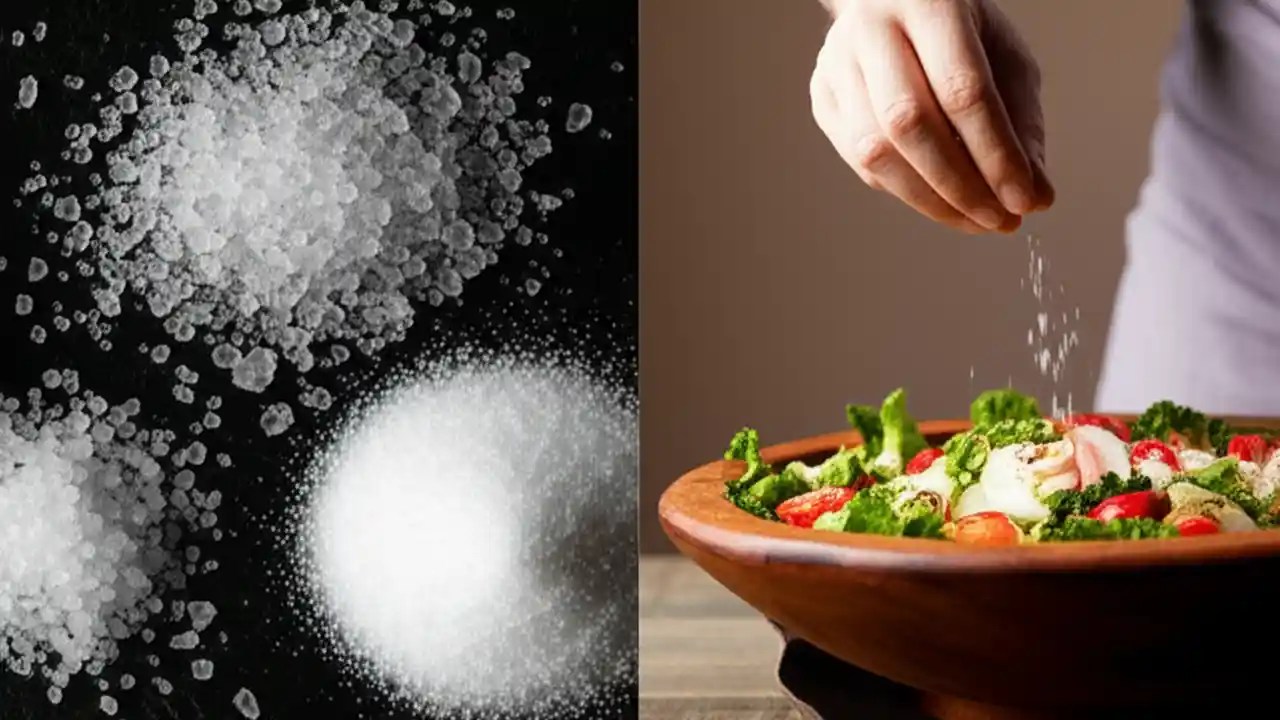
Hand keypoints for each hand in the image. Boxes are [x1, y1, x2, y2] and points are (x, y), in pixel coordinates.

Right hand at [810, 0, 1053, 233]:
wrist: (896, 0)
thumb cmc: (962, 31)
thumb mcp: (1005, 59)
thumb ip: (1021, 124)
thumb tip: (1034, 197)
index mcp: (929, 2)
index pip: (963, 91)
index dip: (996, 155)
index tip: (1024, 201)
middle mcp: (872, 28)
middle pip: (909, 122)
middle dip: (959, 186)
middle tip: (998, 221)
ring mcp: (837, 63)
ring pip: (875, 151)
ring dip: (929, 200)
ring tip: (972, 221)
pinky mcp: (823, 95)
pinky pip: (860, 161)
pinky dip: (904, 190)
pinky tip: (938, 198)